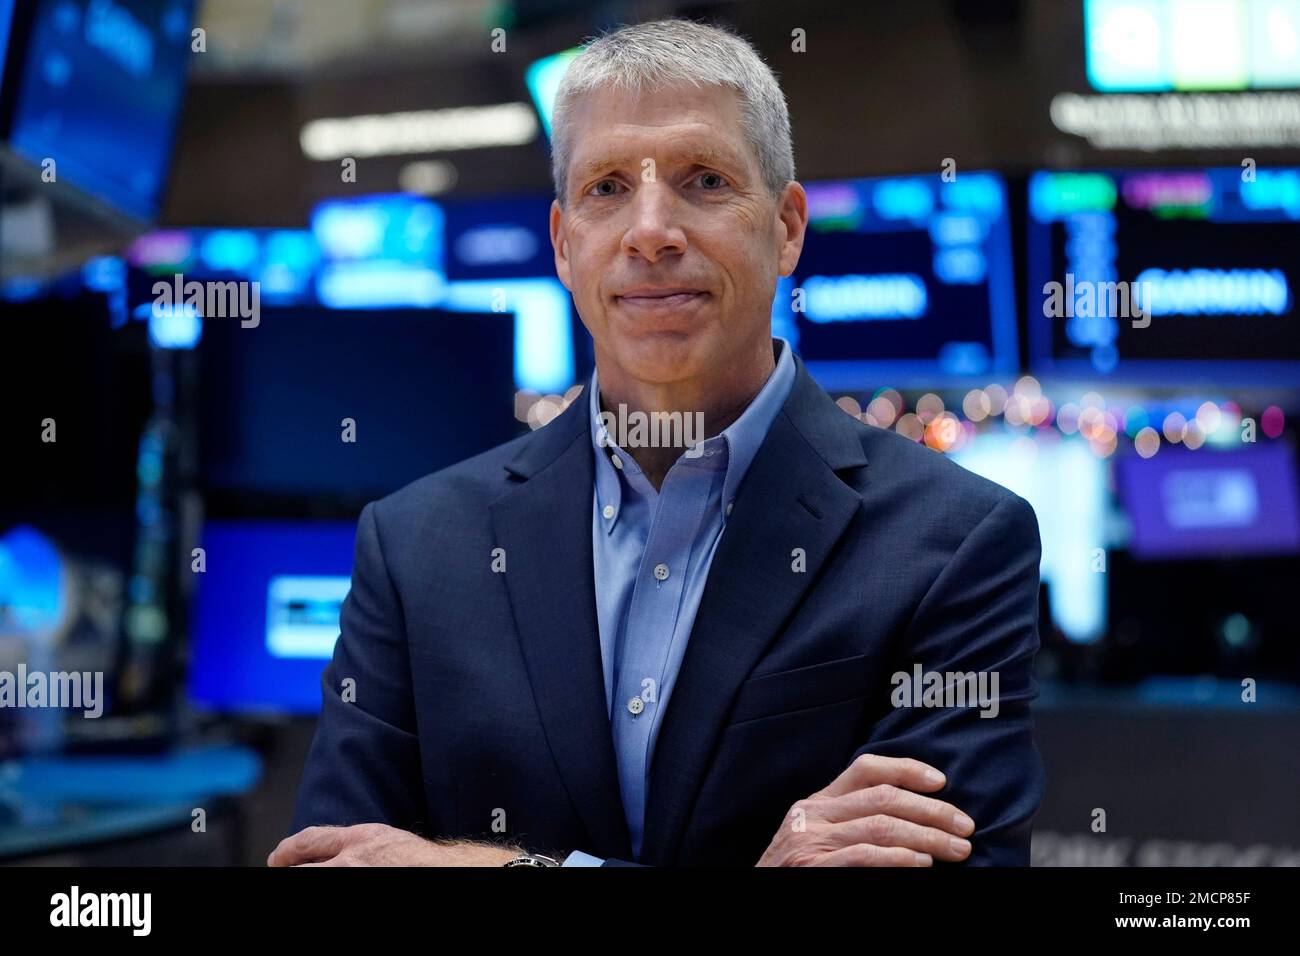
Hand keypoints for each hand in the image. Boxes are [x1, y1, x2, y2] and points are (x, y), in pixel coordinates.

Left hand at [267, 823, 521, 866]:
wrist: (450, 873)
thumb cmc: (425, 863)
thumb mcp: (387, 840)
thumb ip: (358, 844)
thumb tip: (332, 851)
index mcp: (359, 839)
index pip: (308, 841)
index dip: (287, 851)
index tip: (276, 860)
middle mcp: (351, 862)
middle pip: (301, 869)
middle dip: (289, 871)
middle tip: (282, 874)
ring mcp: (353, 878)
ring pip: (311, 880)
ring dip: (304, 880)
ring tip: (300, 879)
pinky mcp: (364, 891)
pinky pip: (327, 890)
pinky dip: (323, 887)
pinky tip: (323, 888)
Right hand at [755, 754, 974, 865]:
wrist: (756, 894)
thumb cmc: (798, 870)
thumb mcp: (818, 834)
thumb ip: (851, 818)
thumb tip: (913, 812)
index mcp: (817, 801)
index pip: (866, 768)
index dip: (907, 769)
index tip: (941, 781)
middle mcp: (813, 814)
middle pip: (883, 797)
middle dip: (931, 810)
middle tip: (964, 826)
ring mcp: (811, 841)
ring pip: (881, 826)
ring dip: (928, 837)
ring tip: (956, 849)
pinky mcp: (814, 868)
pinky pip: (865, 857)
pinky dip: (899, 858)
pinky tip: (923, 863)